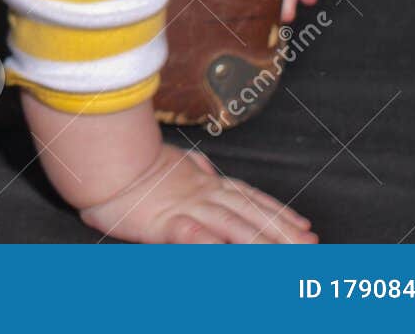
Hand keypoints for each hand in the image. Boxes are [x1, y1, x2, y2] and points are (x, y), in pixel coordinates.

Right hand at [78, 142, 317, 242]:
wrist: (101, 154)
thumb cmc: (128, 162)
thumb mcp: (167, 160)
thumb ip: (189, 166)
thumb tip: (204, 166)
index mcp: (203, 180)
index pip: (250, 197)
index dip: (279, 213)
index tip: (305, 227)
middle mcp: (202, 192)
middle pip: (253, 213)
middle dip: (285, 232)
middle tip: (313, 248)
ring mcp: (187, 207)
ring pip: (236, 227)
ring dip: (266, 244)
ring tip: (292, 259)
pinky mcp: (167, 222)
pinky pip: (198, 238)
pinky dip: (219, 249)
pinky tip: (236, 259)